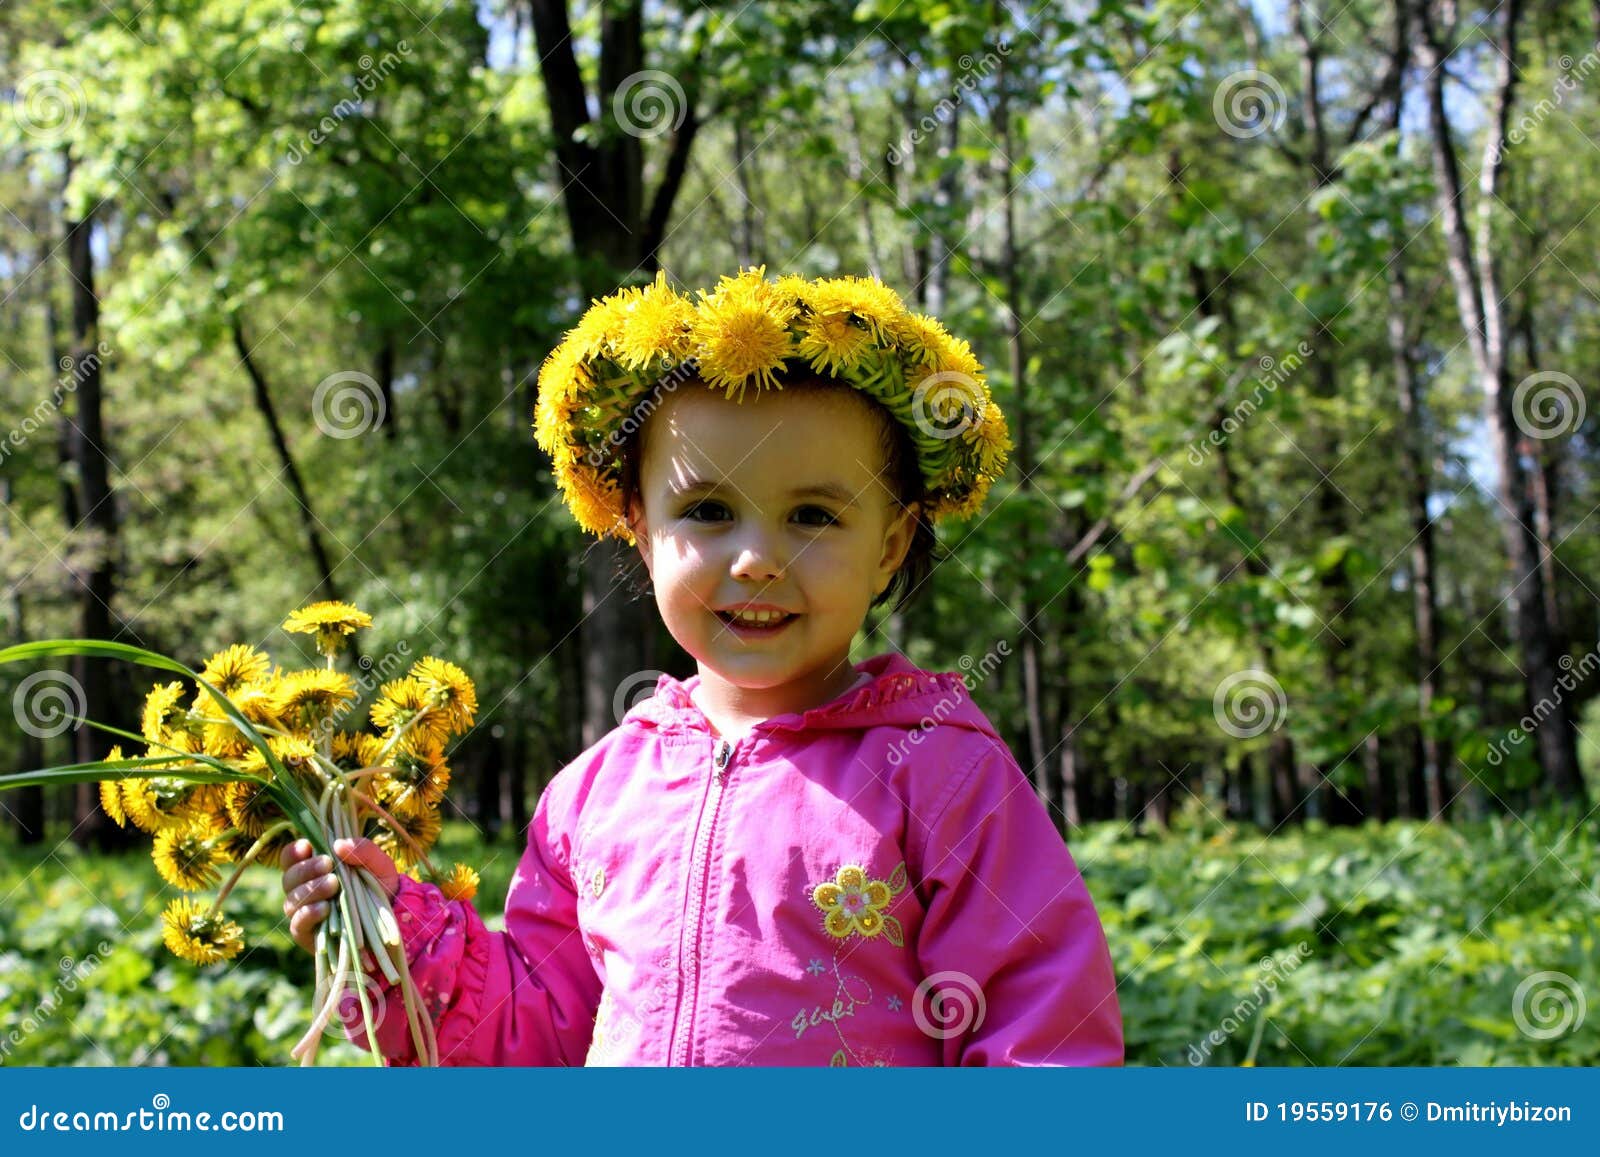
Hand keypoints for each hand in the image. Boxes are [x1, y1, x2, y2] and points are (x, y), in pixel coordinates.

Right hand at [280, 837, 400, 954]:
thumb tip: (339, 844)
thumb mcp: (379, 865)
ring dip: (310, 890)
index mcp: (314, 869)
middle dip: (306, 869)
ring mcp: (304, 913)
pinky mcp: (308, 935)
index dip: (294, 852)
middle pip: (289, 878)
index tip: (307, 846)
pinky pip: (298, 924)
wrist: (391, 919)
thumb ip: (364, 850)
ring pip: (292, 901)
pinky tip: (324, 908)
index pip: (291, 858)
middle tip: (327, 864)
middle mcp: (304, 890)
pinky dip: (308, 914)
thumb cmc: (379, 886)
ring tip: (333, 884)